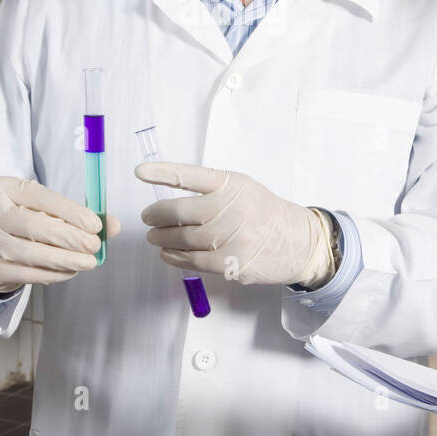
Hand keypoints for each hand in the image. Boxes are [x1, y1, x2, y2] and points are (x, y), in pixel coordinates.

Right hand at [0, 176, 120, 292]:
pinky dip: (50, 274)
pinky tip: (69, 272)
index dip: (70, 211)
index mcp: (6, 188)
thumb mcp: (43, 208)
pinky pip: (24, 273)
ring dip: (62, 259)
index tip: (95, 225)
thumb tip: (113, 225)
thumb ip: (77, 214)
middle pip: (32, 226)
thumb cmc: (22, 221)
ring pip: (28, 252)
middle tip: (94, 245)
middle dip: (68, 237)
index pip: (40, 196)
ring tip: (87, 262)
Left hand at [135, 162, 332, 287]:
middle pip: (179, 213)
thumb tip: (170, 202)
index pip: (191, 175)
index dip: (163, 172)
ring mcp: (232, 238)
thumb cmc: (262, 212)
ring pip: (182, 240)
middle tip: (147, 218)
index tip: (140, 172)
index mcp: (232, 185)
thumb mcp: (242, 188)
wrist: (297, 242)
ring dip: (161, 239)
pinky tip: (167, 253)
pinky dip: (173, 257)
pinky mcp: (231, 263)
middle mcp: (231, 209)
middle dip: (156, 216)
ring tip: (155, 236)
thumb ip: (210, 190)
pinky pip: (192, 261)